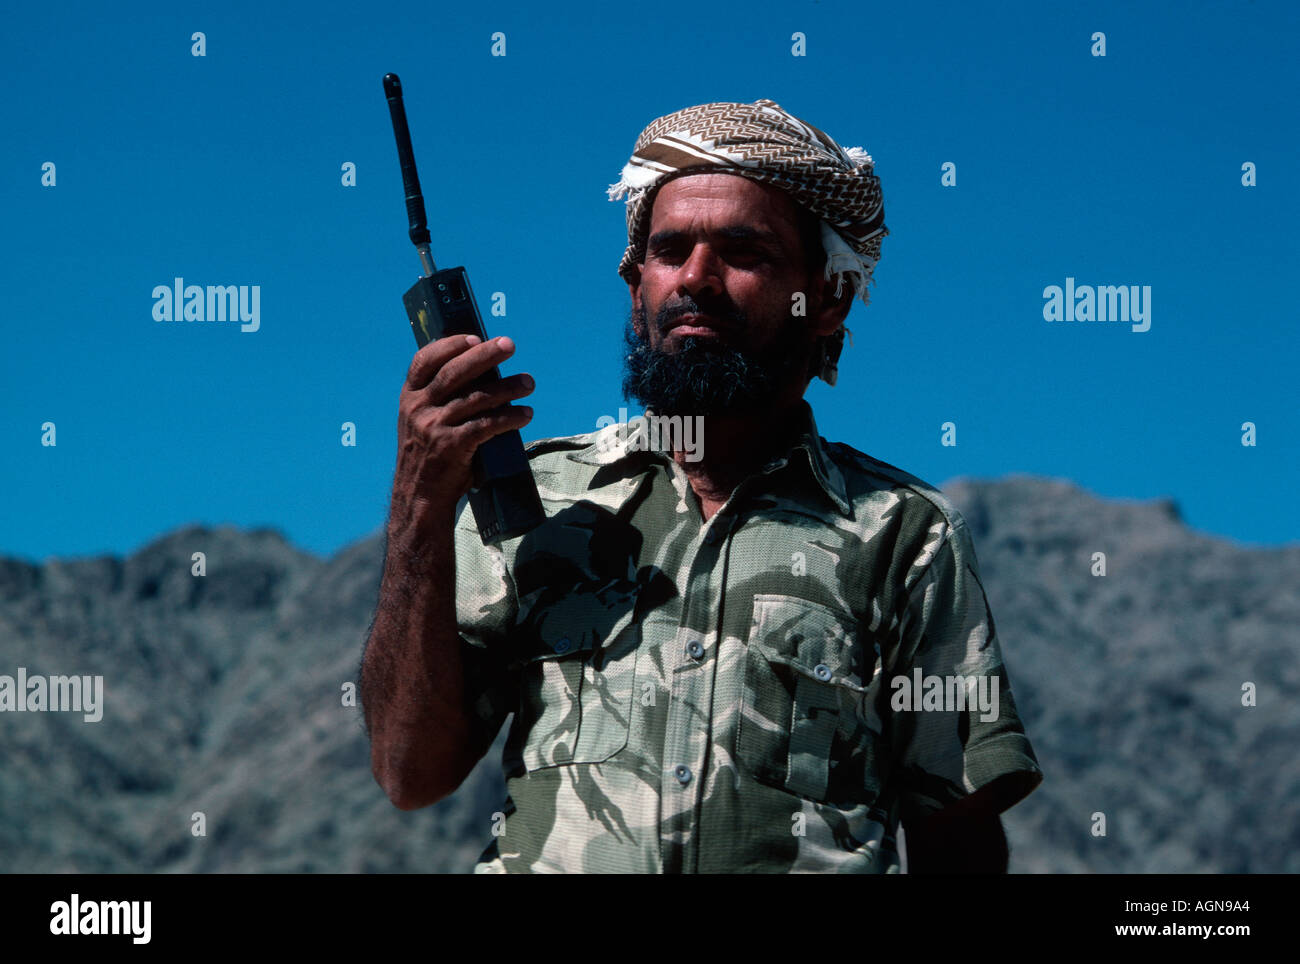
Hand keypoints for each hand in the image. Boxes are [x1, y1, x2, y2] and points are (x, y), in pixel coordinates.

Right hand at [389, 334, 534, 532]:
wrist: (419, 495)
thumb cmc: (429, 454)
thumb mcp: (422, 421)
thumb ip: (441, 398)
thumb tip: (483, 371)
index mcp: (409, 397)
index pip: (424, 360)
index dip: (450, 345)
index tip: (474, 337)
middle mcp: (418, 408)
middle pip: (455, 372)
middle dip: (485, 355)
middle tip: (510, 345)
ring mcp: (433, 427)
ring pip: (477, 398)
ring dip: (507, 388)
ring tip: (528, 382)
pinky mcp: (451, 446)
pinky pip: (486, 426)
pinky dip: (509, 418)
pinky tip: (525, 414)